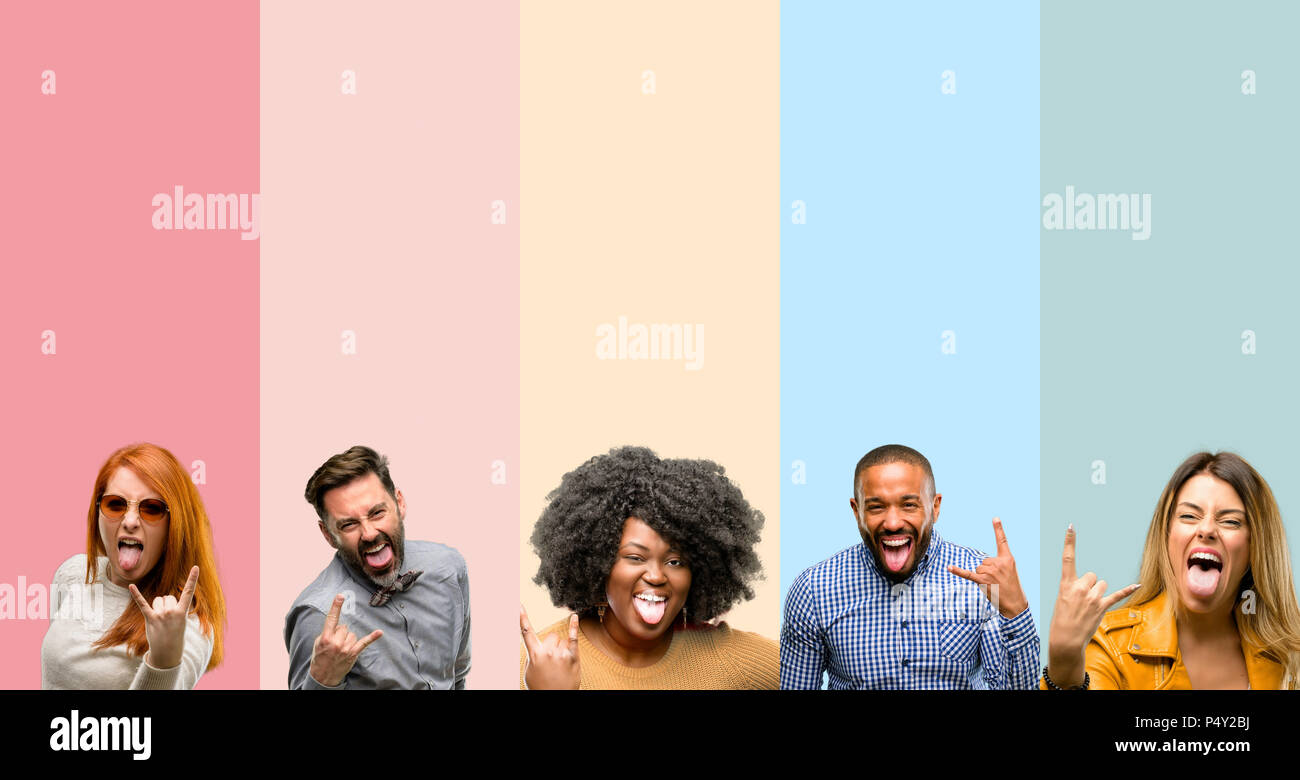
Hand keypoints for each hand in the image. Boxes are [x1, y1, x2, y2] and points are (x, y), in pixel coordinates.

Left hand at [129, 565, 198, 669]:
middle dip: (167, 605)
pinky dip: (136, 594)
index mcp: (182, 612)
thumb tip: (162, 600)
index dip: (193, 579)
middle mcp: (171, 611)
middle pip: (168, 597)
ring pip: (158, 600)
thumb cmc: (175, 636)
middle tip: (168, 620)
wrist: (167, 652)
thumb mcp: (180, 621)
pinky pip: (143, 603)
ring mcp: (160, 615)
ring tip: (160, 620)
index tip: (195, 567)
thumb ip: (173, 608)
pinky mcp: (150, 618)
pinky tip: (131, 586)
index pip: (189, 592)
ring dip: (158, 607)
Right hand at [309, 593, 382, 687]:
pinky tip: (379, 632)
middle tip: (335, 643)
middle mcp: (336, 642)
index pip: (331, 619)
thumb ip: (328, 632)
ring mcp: (345, 648)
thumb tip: (339, 625)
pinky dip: (372, 637)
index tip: (341, 596)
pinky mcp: (353, 653)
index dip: (336, 607)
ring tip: (341, 648)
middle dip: (340, 632)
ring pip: (352, 634)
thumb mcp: (318, 643)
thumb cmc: (320, 658)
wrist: (323, 676)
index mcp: (325, 638)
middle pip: (344, 627)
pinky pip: (364, 643)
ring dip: (348, 639)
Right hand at [520, 605, 579, 689]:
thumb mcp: (530, 672)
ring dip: (562, 649)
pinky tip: (574, 617)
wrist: (554, 699)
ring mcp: (560, 654)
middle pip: (551, 636)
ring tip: (560, 666)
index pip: (526, 633)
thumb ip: (532, 656)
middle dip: (552, 645)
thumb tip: (536, 645)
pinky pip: (573, 638)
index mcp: (534, 655)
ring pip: (562, 641)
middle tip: (552, 661)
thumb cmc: (541, 687)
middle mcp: (547, 652)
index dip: (522, 618)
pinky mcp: (573, 657)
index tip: (519, 605)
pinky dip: (574, 627)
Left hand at [947, 517, 1028, 618]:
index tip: (995, 518)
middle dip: (988, 571)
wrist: (1015, 603)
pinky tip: (949, 567)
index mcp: (1007, 558)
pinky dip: (958, 571)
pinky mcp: (982, 581)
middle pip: (983, 561)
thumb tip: (982, 564)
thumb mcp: (1010, 570)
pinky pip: (968, 574)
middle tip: (998, 580)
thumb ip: (998, 563)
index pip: (1002, 541)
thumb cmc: (1012, 586)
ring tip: (994, 584)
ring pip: (978, 568)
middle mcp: (999, 563)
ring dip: (983, 577)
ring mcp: (990, 572)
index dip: (998, 529)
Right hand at [1047, 525, 1137, 687]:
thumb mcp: (1062, 599)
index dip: (1069, 542)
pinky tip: (1138, 584)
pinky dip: (1127, 590)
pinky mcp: (1102, 606)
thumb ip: (1074, 588)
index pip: (1067, 558)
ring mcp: (1092, 597)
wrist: (1065, 638)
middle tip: (1082, 600)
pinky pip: (1117, 595)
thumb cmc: (1062, 619)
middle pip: (1092, 575)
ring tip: (1090, 607)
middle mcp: (1079, 587)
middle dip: (1089, 585)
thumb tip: (1091, 584)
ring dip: (1099, 593)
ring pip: (1102, 584)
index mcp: (1066, 584)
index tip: (1071, 527)